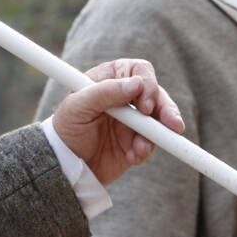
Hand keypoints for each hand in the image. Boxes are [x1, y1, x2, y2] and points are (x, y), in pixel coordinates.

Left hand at [51, 58, 184, 186]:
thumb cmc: (66, 129)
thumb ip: (105, 91)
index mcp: (111, 79)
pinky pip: (151, 144)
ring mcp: (133, 121)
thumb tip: (136, 84)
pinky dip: (145, 151)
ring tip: (140, 149)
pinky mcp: (136, 143)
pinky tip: (132, 157)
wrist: (64, 165)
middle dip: (166, 110)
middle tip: (172, 125)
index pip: (140, 72)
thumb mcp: (78, 106)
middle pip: (157, 96)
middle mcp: (126, 97)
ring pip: (159, 121)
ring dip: (155, 135)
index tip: (144, 105)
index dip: (148, 85)